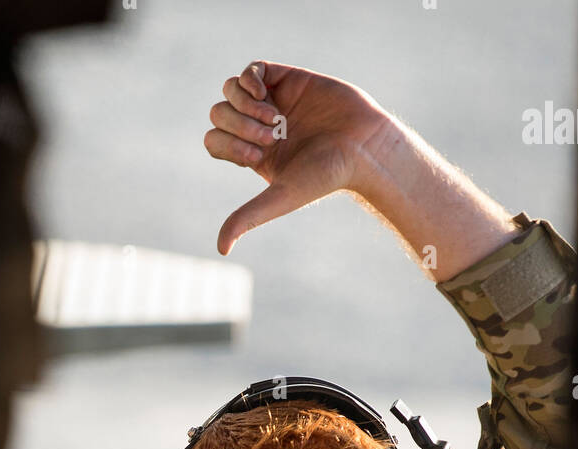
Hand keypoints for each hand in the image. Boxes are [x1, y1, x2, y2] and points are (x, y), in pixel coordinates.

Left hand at [204, 60, 390, 254]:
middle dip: (240, 125)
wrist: (363, 145)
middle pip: (220, 114)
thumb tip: (221, 249)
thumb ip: (248, 217)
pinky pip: (250, 70)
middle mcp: (257, 126)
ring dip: (245, 104)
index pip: (215, 141)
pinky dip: (249, 80)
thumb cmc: (325, 176)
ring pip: (230, 90)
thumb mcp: (281, 198)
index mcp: (253, 153)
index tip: (258, 155)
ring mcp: (271, 100)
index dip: (227, 145)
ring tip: (276, 118)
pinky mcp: (286, 78)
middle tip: (273, 137)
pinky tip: (264, 93)